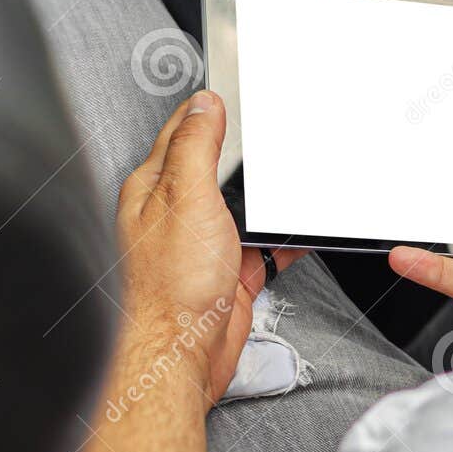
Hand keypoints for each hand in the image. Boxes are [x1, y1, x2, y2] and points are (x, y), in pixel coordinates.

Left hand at [116, 91, 303, 401]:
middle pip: (216, 171)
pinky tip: (298, 234)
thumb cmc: (170, 287)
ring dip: (267, 202)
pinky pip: (264, 248)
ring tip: (291, 185)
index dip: (207, 113)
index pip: (181, 134)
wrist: (182, 355)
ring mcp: (203, 247)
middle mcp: (175, 216)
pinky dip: (284, 240)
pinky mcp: (229, 274)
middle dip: (244, 158)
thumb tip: (203, 105)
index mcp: (154, 189)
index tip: (232, 96)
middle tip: (270, 139)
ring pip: (243, 210)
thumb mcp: (187, 198)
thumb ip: (196, 148)